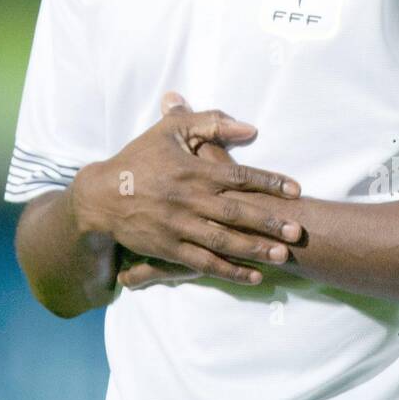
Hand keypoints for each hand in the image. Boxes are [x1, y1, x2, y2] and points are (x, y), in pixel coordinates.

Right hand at [73, 91, 303, 288]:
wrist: (101, 195)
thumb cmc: (139, 159)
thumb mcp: (170, 130)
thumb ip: (209, 122)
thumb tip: (249, 127)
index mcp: (193, 170)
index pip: (239, 175)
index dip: (269, 182)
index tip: (296, 189)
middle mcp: (190, 200)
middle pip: (236, 212)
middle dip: (269, 222)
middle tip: (297, 231)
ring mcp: (180, 227)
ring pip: (224, 241)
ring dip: (254, 249)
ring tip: (282, 256)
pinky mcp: (169, 248)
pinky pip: (204, 263)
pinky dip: (229, 271)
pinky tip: (253, 277)